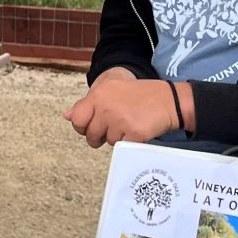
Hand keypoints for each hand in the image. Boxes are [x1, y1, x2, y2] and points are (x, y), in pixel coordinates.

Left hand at [64, 72, 184, 148]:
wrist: (169, 100)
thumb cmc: (140, 96)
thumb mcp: (111, 90)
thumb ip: (88, 104)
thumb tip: (67, 116)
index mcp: (99, 94)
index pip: (76, 119)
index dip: (82, 127)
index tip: (92, 127)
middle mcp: (106, 106)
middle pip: (90, 134)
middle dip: (99, 136)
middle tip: (113, 128)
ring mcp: (119, 120)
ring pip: (108, 141)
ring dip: (117, 137)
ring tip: (128, 124)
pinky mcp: (133, 133)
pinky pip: (122, 147)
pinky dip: (129, 142)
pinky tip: (136, 130)